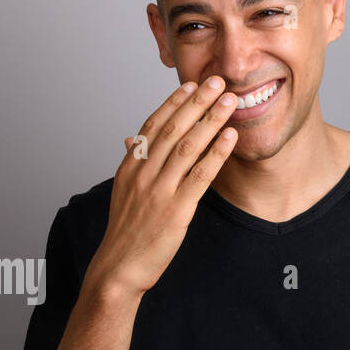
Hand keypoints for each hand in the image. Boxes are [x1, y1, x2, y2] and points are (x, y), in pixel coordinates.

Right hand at [88, 76, 237, 298]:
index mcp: (130, 168)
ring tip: (230, 101)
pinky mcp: (175, 210)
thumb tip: (132, 140)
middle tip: (217, 81)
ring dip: (211, 120)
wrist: (119, 268)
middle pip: (172, 129)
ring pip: (187, 146)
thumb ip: (132, 165)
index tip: (190, 84)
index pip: (152, 126)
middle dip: (197, 102)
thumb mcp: (122, 193)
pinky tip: (230, 137)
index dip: (173, 103)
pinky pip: (199, 175)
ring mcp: (158, 191)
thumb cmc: (125, 233)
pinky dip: (216, 152)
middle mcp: (143, 174)